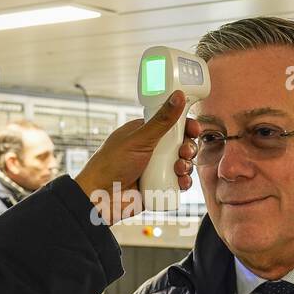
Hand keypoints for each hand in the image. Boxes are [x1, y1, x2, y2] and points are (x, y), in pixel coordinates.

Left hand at [73, 91, 198, 224]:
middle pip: (181, 144)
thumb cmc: (111, 165)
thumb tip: (177, 95)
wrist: (101, 198)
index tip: (193, 129)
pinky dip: (183, 182)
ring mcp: (156, 168)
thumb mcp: (140, 139)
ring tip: (179, 169)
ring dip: (186, 165)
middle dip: (187, 148)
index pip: (171, 124)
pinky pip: (179, 182)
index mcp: (144, 133)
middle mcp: (151, 149)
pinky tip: (181, 183)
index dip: (185, 126)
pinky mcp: (159, 185)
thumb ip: (162, 120)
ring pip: (182, 163)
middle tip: (184, 152)